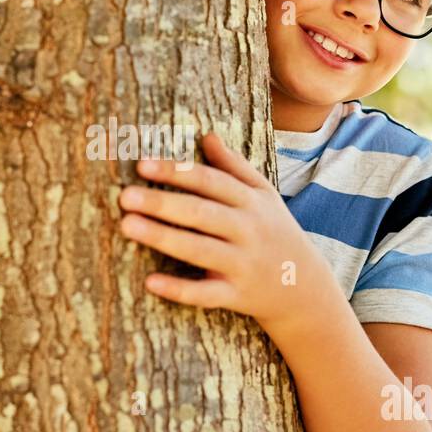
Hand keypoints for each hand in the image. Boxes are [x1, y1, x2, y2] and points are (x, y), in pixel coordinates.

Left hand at [117, 131, 329, 329]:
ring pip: (199, 250)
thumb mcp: (264, 196)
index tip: (142, 165)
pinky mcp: (237, 296)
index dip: (177, 172)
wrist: (305, 288)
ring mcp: (243, 264)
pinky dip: (179, 289)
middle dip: (163, 203)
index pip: (210, 181)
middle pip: (202, 213)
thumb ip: (234, 167)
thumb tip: (206, 135)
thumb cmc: (274, 232)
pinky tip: (150, 282)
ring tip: (127, 225)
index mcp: (251, 202)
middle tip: (125, 196)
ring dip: (163, 238)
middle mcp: (248, 230)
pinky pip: (206, 293)